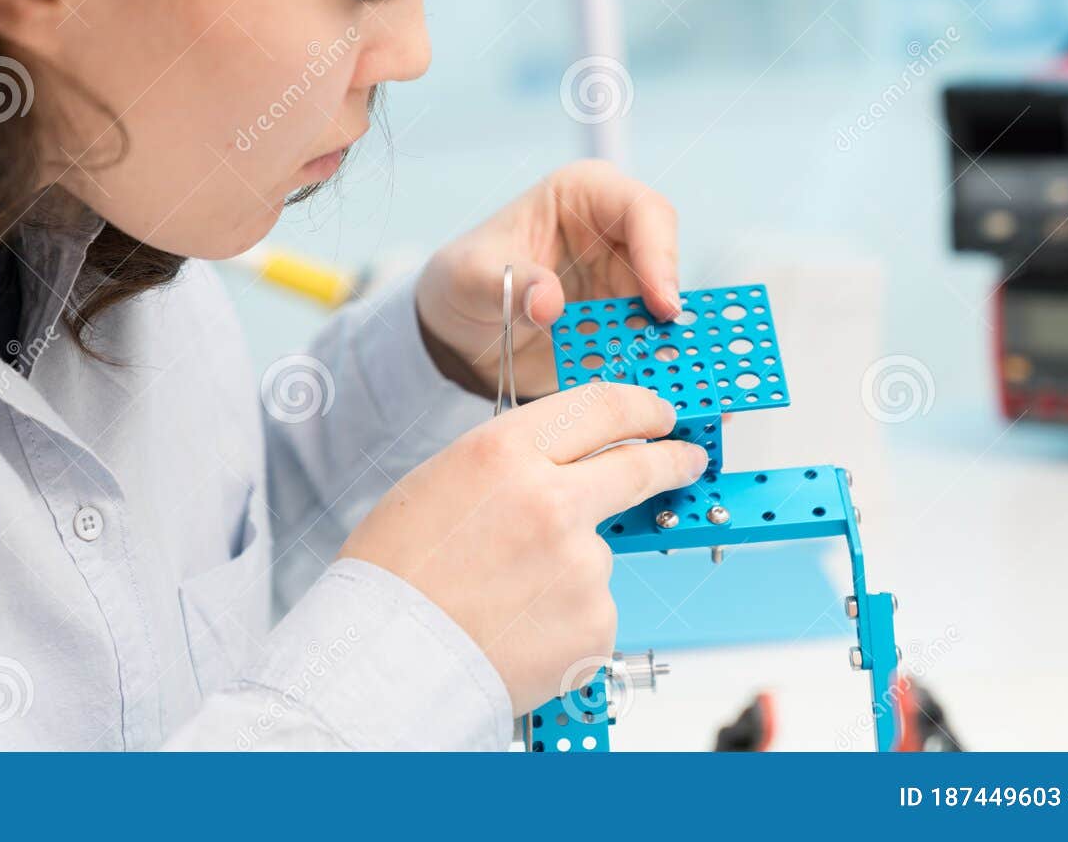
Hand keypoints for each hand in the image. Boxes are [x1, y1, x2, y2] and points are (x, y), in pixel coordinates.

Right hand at [339, 382, 705, 714]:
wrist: (384, 661)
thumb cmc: (394, 576)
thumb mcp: (441, 482)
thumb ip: (511, 464)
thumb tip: (565, 463)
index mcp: (504, 454)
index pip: (600, 407)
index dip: (639, 406)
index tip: (658, 414)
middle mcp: (553, 500)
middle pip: (639, 466)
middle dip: (670, 460)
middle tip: (683, 460)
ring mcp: (582, 565)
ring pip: (598, 552)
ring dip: (570, 569)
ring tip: (506, 597)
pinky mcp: (595, 622)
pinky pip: (592, 609)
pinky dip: (565, 618)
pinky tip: (519, 627)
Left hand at [416, 159, 680, 398]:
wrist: (455, 331)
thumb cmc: (461, 282)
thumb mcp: (470, 277)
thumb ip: (509, 283)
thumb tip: (549, 302)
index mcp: (584, 195)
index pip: (644, 212)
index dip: (660, 254)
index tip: (661, 303)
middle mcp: (614, 234)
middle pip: (666, 265)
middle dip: (668, 310)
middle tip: (669, 351)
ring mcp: (621, 282)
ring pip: (665, 312)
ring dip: (663, 346)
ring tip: (662, 379)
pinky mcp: (621, 325)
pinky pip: (649, 345)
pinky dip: (648, 369)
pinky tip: (647, 394)